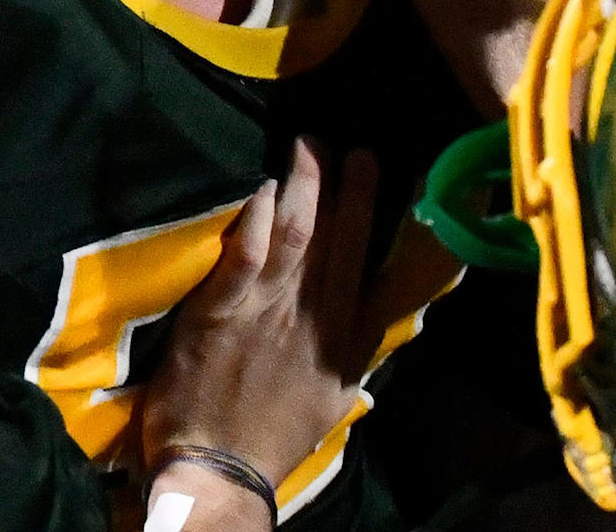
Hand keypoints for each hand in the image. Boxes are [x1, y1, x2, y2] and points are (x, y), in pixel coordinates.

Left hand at [138, 143, 382, 520]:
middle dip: (352, 191)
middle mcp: (312, 319)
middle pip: (340, 243)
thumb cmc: (273, 434)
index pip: (375, 271)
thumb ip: (359, 349)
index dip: (388, 226)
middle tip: (357, 149)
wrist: (219, 467)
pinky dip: (254, 221)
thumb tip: (387, 312)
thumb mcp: (334, 397)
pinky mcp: (218, 314)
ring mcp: (266, 313)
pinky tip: (261, 190)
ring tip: (309, 148)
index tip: (397, 188)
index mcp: (342, 340)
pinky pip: (243, 257)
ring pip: (295, 238)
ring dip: (305, 189)